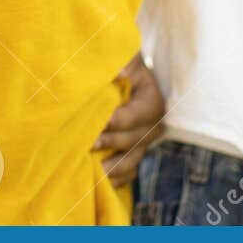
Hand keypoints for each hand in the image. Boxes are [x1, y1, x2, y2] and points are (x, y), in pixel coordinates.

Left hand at [93, 52, 165, 187]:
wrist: (122, 73)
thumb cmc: (122, 64)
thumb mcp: (126, 58)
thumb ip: (122, 63)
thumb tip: (118, 73)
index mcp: (152, 101)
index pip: (137, 115)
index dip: (119, 120)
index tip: (102, 122)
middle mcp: (153, 125)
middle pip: (134, 140)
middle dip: (112, 142)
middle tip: (89, 144)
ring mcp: (144, 142)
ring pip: (133, 160)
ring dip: (114, 167)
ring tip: (96, 171)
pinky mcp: (134, 153)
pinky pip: (130, 172)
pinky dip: (117, 179)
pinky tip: (101, 183)